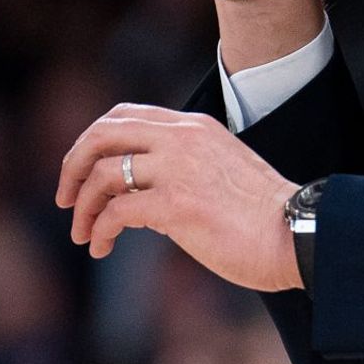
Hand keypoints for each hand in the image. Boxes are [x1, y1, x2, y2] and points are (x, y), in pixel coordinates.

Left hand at [56, 103, 300, 289]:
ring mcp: (178, 169)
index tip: (80, 172)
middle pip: (102, 135)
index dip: (91, 141)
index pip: (124, 116)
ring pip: (103, 174)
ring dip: (83, 207)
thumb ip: (177, 176)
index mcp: (193, 127)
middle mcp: (182, 138)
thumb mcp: (218, 175)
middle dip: (72, 166)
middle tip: (64, 199)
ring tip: (83, 234)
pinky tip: (102, 247)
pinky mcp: (177, 205)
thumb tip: (135, 204)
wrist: (299, 235)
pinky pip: (117, 212)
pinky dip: (100, 229)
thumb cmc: (263, 216)